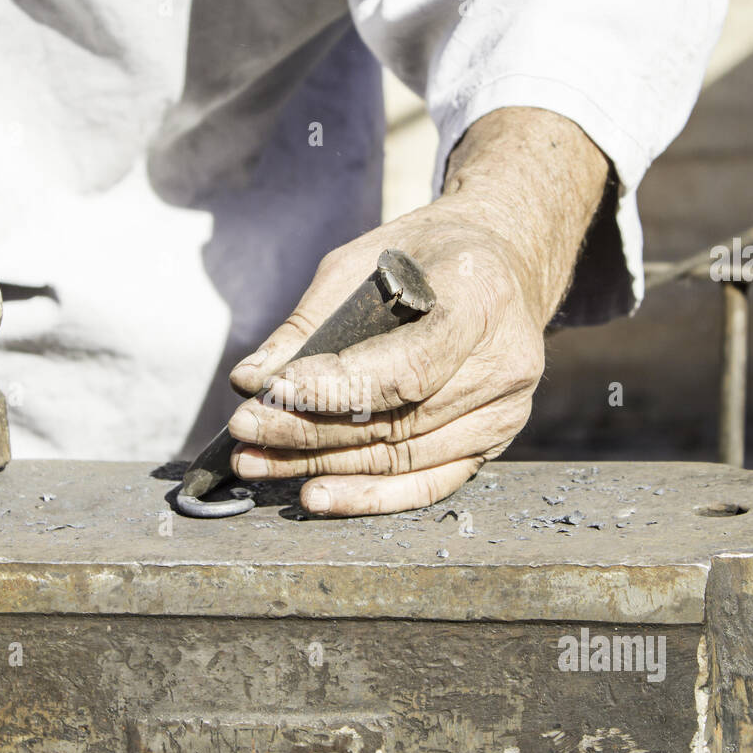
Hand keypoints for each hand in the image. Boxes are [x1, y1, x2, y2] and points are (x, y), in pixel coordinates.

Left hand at [227, 108, 608, 515]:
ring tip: (257, 462)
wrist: (504, 264)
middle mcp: (505, 363)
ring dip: (322, 464)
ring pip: (401, 458)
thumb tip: (250, 380)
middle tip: (246, 428)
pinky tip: (316, 495)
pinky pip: (428, 484)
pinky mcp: (494, 441)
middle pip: (396, 420)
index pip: (406, 368)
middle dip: (308, 430)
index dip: (336, 389)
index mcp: (481, 299)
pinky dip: (369, 496)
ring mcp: (506, 410)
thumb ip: (309, 323)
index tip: (272, 391)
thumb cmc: (425, 256)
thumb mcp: (362, 262)